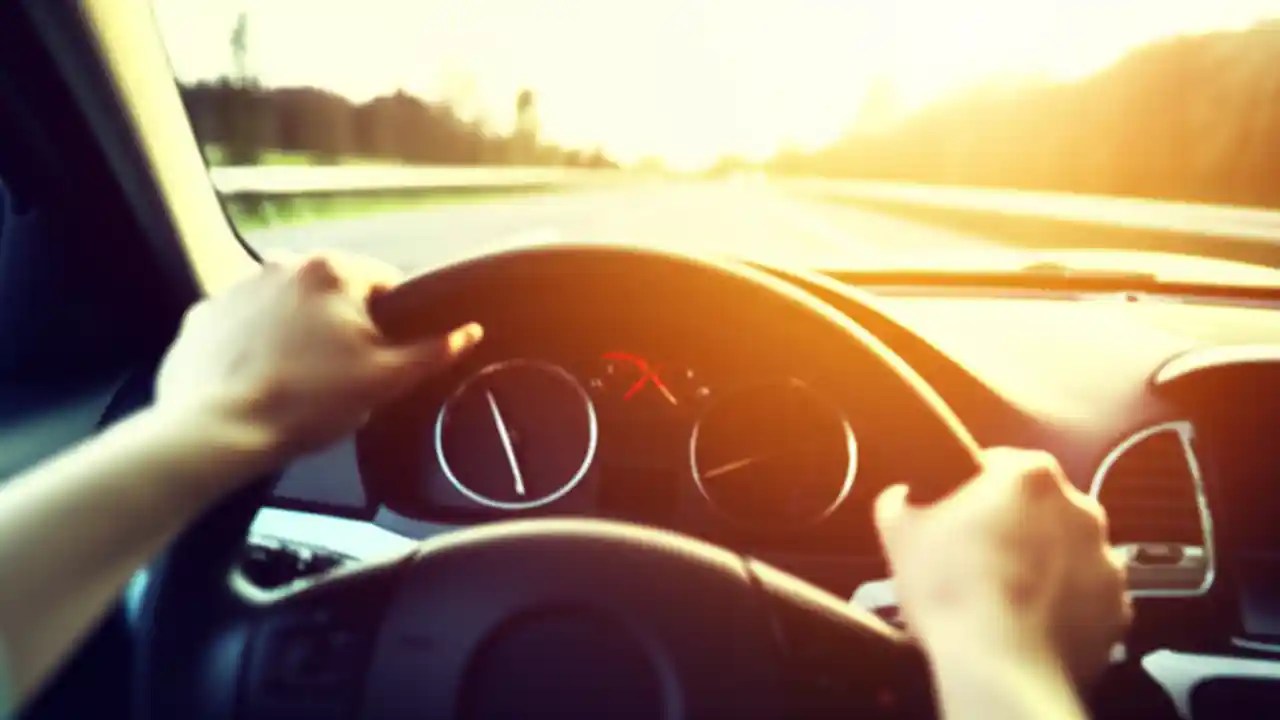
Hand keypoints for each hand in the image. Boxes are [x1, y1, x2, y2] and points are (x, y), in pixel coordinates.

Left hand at [155, 253, 481, 473]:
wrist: (216, 432)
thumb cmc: (303, 404)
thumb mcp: (384, 381)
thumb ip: (433, 353)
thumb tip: (468, 333)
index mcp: (333, 271)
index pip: (387, 283)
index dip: (394, 323)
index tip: (382, 356)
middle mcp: (282, 264)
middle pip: (335, 294)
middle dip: (343, 328)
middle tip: (342, 375)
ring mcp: (237, 287)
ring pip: (289, 308)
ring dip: (299, 333)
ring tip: (299, 382)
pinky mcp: (206, 315)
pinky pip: (246, 326)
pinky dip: (256, 346)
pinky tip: (262, 380)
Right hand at [874, 448, 1129, 689]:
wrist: (998, 668)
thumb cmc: (949, 592)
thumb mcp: (900, 533)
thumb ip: (900, 499)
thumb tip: (902, 496)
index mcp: (1030, 476)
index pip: (1000, 464)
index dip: (973, 490)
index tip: (957, 515)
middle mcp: (1079, 508)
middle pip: (1039, 508)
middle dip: (1013, 528)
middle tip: (976, 560)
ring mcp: (1105, 559)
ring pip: (1066, 553)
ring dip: (1041, 566)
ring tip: (1003, 598)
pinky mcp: (1117, 608)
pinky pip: (1086, 598)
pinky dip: (1064, 607)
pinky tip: (1028, 624)